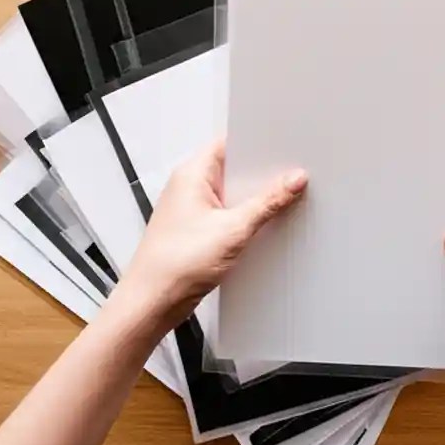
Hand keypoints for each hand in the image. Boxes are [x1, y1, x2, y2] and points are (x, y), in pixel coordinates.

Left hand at [115, 139, 307, 332]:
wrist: (153, 301)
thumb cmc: (173, 264)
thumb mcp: (233, 230)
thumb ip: (268, 202)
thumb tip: (292, 181)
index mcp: (192, 174)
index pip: (230, 142)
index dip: (258, 144)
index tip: (284, 153)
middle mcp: (189, 187)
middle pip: (235, 169)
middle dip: (261, 177)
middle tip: (285, 184)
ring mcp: (192, 208)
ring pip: (233, 194)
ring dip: (253, 202)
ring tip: (271, 211)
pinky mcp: (197, 229)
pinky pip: (228, 214)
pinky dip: (244, 220)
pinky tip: (256, 231)